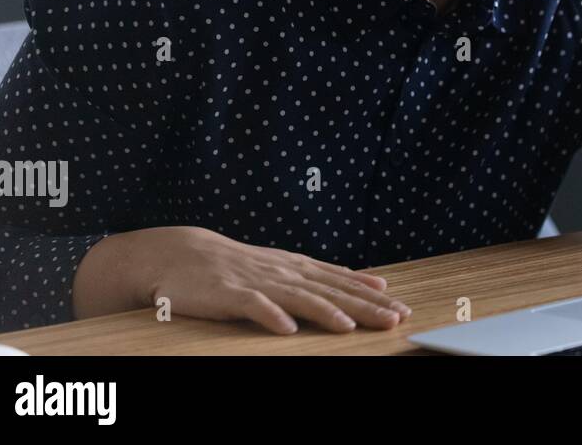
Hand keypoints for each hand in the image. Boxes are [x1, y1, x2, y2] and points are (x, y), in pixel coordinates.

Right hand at [73, 226, 410, 334]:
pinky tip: (286, 328)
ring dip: (324, 312)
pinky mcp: (229, 294)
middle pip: (330, 291)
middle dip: (363, 307)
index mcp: (298, 268)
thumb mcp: (286, 267)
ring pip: (298, 297)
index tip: (401, 309)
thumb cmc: (237, 266)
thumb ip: (326, 276)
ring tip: (348, 327)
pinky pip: (252, 306)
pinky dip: (270, 315)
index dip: (372, 298)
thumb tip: (371, 283)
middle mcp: (284, 273)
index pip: (343, 283)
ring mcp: (258, 282)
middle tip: (392, 319)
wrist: (180, 253)